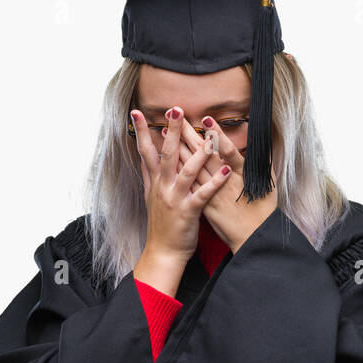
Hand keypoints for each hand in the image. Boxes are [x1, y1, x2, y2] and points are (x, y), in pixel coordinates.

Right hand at [131, 106, 232, 289]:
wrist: (163, 253)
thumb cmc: (161, 225)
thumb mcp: (150, 198)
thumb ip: (149, 175)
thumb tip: (144, 156)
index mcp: (156, 182)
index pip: (146, 151)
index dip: (141, 131)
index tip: (135, 111)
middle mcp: (163, 187)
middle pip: (167, 154)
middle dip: (172, 131)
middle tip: (176, 109)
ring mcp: (175, 199)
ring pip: (186, 171)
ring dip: (199, 153)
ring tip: (210, 137)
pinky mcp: (188, 212)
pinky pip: (203, 195)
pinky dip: (215, 182)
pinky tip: (227, 170)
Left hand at [168, 114, 277, 254]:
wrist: (253, 237)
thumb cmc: (263, 210)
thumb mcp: (268, 184)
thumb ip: (263, 163)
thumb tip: (264, 146)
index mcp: (242, 174)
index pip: (228, 150)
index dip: (217, 135)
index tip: (206, 119)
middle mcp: (225, 182)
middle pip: (205, 154)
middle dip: (189, 134)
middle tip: (176, 116)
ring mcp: (213, 194)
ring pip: (193, 168)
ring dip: (178, 148)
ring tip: (168, 131)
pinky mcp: (205, 205)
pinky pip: (190, 186)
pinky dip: (179, 172)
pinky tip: (169, 161)